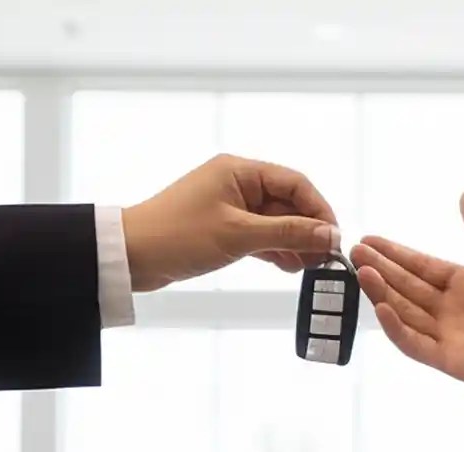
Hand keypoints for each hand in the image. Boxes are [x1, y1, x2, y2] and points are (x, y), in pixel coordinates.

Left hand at [122, 154, 341, 290]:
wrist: (129, 256)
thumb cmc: (177, 236)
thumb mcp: (238, 235)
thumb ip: (288, 233)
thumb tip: (330, 234)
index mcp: (239, 170)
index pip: (295, 183)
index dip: (319, 209)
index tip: (335, 237)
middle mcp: (236, 183)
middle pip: (287, 203)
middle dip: (309, 230)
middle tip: (327, 258)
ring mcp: (229, 206)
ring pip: (274, 222)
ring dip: (294, 242)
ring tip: (312, 268)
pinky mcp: (221, 228)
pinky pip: (258, 235)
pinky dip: (275, 249)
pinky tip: (289, 266)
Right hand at [350, 191, 463, 423]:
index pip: (420, 266)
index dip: (394, 253)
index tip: (367, 238)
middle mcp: (455, 310)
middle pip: (406, 288)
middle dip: (380, 270)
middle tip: (353, 251)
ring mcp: (454, 337)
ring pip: (405, 315)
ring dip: (382, 294)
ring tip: (362, 271)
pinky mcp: (458, 363)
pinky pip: (418, 346)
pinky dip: (397, 329)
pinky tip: (383, 308)